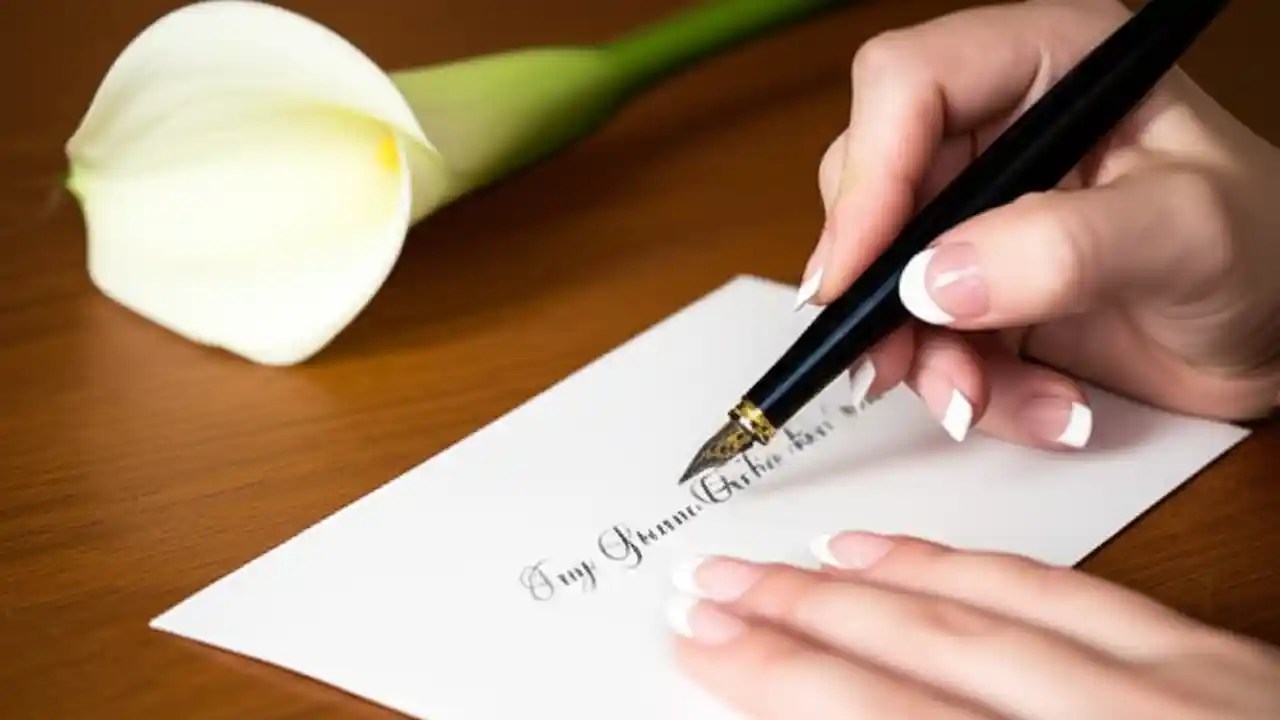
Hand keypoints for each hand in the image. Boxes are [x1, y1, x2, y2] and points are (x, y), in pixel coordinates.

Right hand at [669, 533, 1279, 718]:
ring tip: (797, 560)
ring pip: (1002, 607)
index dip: (781, 679)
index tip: (702, 644)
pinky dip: (992, 568)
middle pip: (929, 655)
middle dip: (803, 615)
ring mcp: (1191, 693)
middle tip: (714, 581)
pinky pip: (1085, 593)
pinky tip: (938, 560)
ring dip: (882, 580)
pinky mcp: (1230, 665)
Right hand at [802, 0, 1279, 448]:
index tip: (858, 276)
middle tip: (899, 366)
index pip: (906, 84)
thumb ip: (1061, 248)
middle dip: (884, 291)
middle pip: (871, 186)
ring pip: (882, 276)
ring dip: (925, 357)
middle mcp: (996, 126)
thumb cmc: (1265, 252)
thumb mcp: (1183, 235)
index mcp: (1046, 60)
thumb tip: (932, 280)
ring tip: (992, 402)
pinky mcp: (972, 283)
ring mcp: (978, 210)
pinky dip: (962, 385)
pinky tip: (1037, 406)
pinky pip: (917, 335)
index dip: (868, 175)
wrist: (1277, 338)